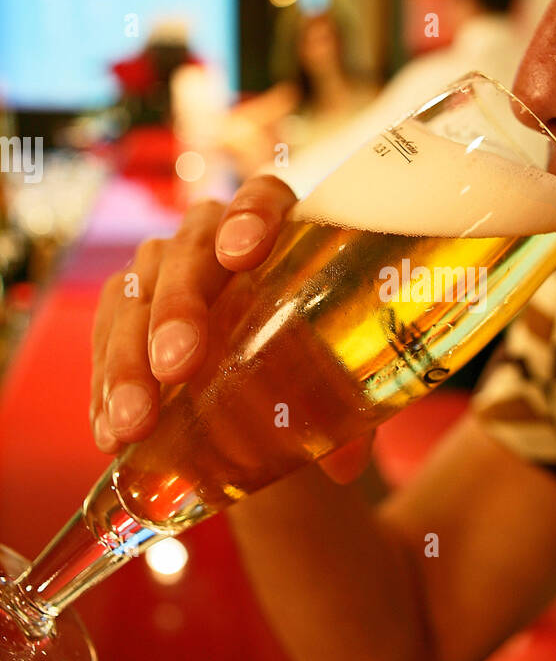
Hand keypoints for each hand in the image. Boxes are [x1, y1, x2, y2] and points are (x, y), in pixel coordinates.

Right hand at [89, 174, 374, 483]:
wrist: (262, 377)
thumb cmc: (310, 357)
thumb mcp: (334, 372)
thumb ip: (346, 403)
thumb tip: (346, 462)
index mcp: (278, 229)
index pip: (264, 198)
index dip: (251, 217)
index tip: (242, 254)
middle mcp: (212, 236)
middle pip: (187, 255)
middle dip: (177, 309)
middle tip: (178, 366)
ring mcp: (161, 269)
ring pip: (133, 300)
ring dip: (128, 364)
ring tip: (133, 426)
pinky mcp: (123, 308)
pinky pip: (104, 340)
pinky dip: (106, 389)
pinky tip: (110, 433)